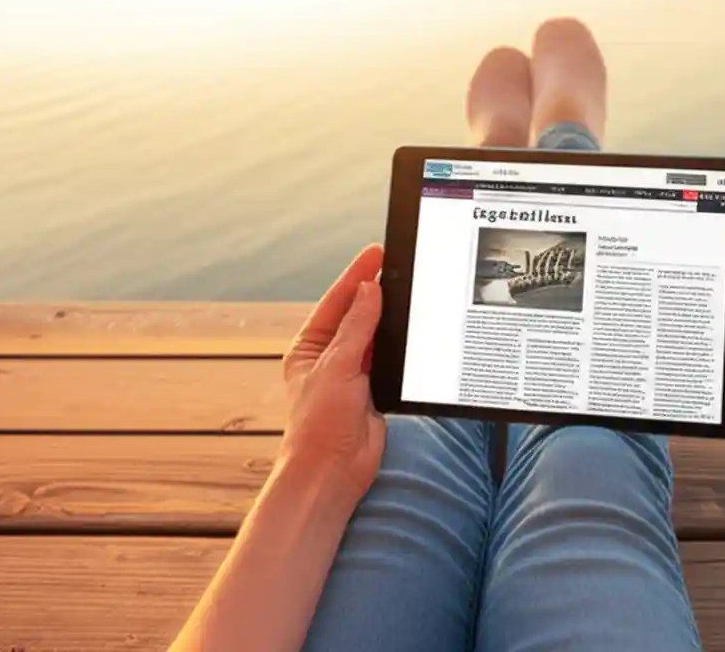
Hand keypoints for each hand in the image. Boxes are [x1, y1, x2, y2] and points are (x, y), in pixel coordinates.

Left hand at [281, 244, 386, 501]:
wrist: (333, 471)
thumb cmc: (319, 426)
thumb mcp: (336, 368)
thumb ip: (355, 328)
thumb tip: (368, 291)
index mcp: (310, 347)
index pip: (336, 302)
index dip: (357, 276)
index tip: (377, 253)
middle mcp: (330, 357)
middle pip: (357, 315)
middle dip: (377, 292)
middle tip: (399, 265)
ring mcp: (354, 374)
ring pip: (376, 336)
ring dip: (391, 318)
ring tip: (411, 291)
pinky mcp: (375, 390)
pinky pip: (391, 359)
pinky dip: (402, 346)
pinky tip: (414, 330)